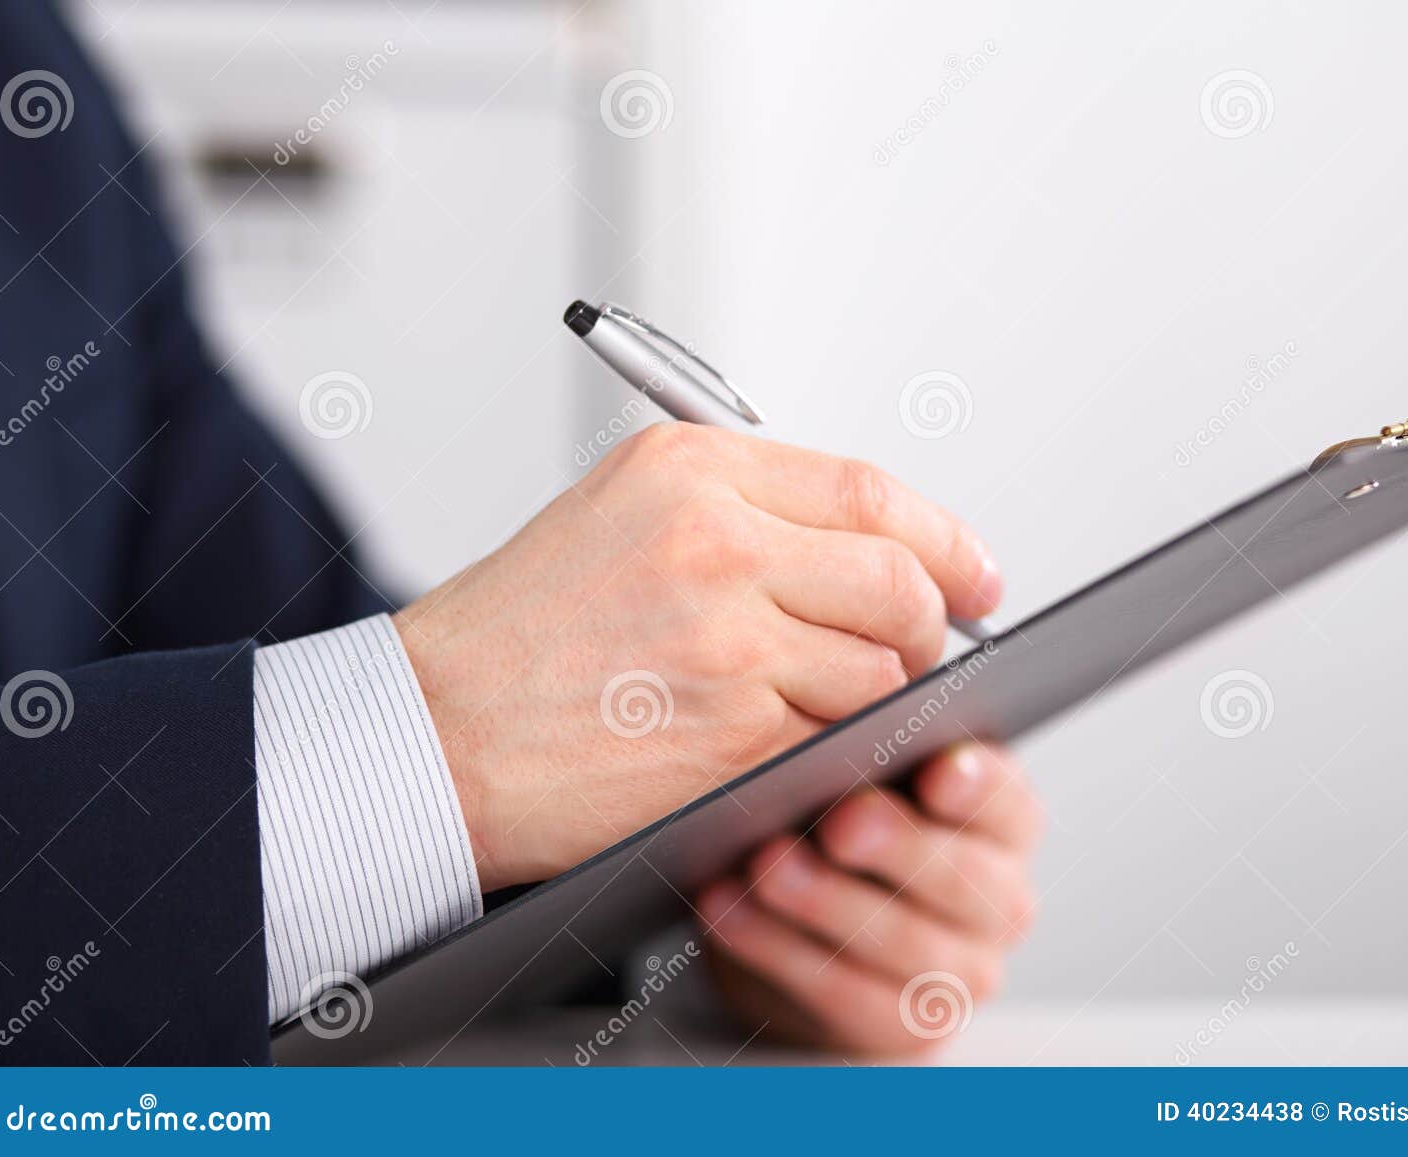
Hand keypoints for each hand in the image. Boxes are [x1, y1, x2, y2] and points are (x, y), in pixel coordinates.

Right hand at [394, 423, 1001, 889]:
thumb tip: (875, 546)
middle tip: (920, 649)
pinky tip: (787, 745)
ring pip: (880, 670)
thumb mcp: (622, 512)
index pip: (869, 493)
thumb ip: (749, 510)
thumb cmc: (519, 633)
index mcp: (690, 470)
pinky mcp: (731, 735)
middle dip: (929, 627)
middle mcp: (715, 542)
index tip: (973, 575)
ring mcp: (727, 641)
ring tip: (817, 703)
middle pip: (899, 581)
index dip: (942, 541)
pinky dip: (831, 749)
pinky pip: (836, 738)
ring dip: (873, 696)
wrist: (434, 731)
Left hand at [695, 742, 1040, 1056]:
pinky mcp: (901, 1028)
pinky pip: (842, 994)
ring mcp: (960, 972)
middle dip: (896, 846)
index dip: (976, 787)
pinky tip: (730, 908)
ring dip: (824, 901)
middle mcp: (1000, 900)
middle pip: (961, 878)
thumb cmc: (847, 823)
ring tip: (763, 863)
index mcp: (1004, 822)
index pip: (1007, 802)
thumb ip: (874, 746)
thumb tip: (837, 717)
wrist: (824, 931)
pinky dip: (776, 949)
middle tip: (838, 818)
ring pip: (900, 942)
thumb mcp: (873, 774)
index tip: (936, 772)